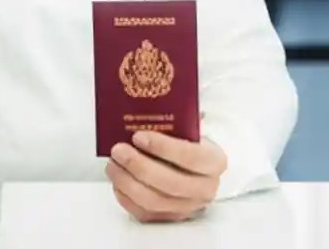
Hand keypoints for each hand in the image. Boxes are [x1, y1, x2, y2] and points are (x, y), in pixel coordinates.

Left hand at [106, 131, 227, 222]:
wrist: (196, 168)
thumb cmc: (189, 144)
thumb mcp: (191, 128)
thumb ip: (178, 120)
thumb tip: (152, 109)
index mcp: (215, 162)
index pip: (191, 157)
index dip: (163, 147)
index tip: (139, 136)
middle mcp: (205, 188)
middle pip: (170, 183)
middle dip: (139, 165)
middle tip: (118, 150)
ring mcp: (188, 207)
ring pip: (154, 201)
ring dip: (128, 182)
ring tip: (113, 164)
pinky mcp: (170, 218)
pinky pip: (144, 213)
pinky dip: (126, 197)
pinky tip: (117, 181)